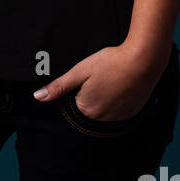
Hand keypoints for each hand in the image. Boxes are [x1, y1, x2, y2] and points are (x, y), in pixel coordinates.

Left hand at [33, 44, 169, 121]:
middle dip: (88, 97)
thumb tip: (37, 97)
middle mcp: (102, 119)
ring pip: (103, 113)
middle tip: (97, 78)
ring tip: (108, 81)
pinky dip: (115, 103)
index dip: (75, 91)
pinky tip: (118, 87)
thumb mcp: (80, 71)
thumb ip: (59, 86)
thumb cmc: (109, 63)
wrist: (142, 61)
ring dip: (102, 101)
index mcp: (86, 109)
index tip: (83, 79)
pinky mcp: (131, 114)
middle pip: (87, 111)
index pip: (71, 106)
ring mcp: (118, 119)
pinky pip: (117, 114)